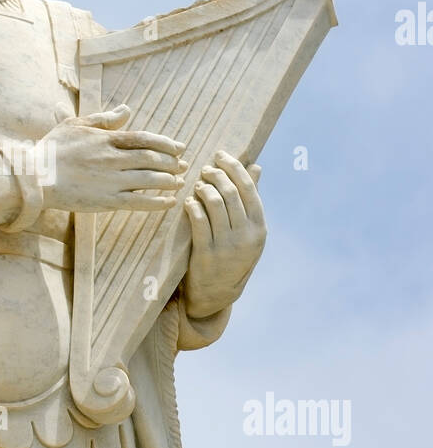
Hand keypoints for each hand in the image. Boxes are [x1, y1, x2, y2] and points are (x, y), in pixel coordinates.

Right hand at [41, 104, 187, 213]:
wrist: (35, 177)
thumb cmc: (53, 148)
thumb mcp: (77, 124)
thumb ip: (104, 118)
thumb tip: (127, 110)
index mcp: (106, 139)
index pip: (144, 139)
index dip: (166, 144)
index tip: (179, 148)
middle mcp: (112, 159)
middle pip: (151, 159)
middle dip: (172, 163)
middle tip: (184, 166)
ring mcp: (110, 181)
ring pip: (149, 180)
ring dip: (169, 181)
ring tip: (179, 182)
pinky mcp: (106, 201)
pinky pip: (138, 203)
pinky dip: (157, 203)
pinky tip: (169, 202)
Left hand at [182, 152, 265, 317]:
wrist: (218, 292)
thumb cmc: (234, 254)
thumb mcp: (249, 231)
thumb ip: (250, 200)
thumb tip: (256, 167)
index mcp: (259, 227)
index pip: (248, 188)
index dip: (234, 168)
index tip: (220, 155)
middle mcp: (246, 236)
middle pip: (230, 193)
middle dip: (216, 175)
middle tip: (205, 169)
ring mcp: (227, 246)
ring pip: (214, 205)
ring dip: (204, 189)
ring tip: (198, 185)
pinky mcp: (206, 254)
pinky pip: (198, 222)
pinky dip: (193, 207)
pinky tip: (189, 202)